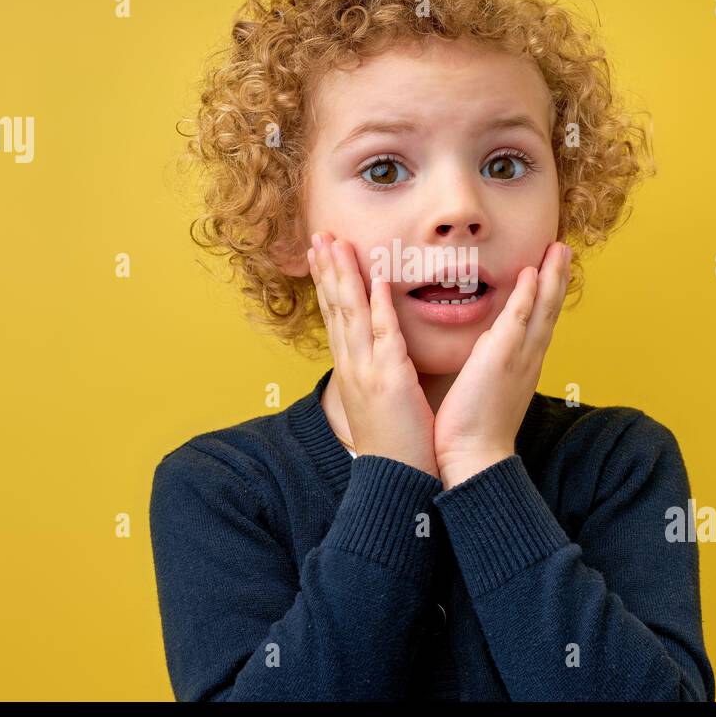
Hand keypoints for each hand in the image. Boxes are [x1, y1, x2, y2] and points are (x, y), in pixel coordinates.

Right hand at [308, 231, 440, 478]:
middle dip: (326, 270)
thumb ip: (380, 373)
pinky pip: (382, 335)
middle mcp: (352, 366)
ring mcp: (366, 372)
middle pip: (335, 308)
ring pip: (350, 314)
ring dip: (343, 276)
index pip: (335, 317)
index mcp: (351, 370)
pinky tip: (376, 280)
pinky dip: (377, 306)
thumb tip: (385, 355)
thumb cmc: (396, 445)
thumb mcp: (380, 402)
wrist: (395, 480)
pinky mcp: (389, 380)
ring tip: (335, 244)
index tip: (321, 254)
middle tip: (319, 236)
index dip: (328, 283)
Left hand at [432, 241, 571, 487]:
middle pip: (549, 311)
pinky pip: (519, 320)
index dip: (547, 295)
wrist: (474, 458)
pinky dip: (529, 296)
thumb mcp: (484, 388)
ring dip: (551, 277)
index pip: (539, 323)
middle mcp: (527, 359)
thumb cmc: (474, 430)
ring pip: (542, 309)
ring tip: (558, 249)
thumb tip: (485, 350)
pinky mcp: (502, 359)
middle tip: (564, 248)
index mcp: (522, 366)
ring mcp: (518, 358)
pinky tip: (533, 273)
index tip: (551, 270)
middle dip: (557, 278)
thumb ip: (488, 365)